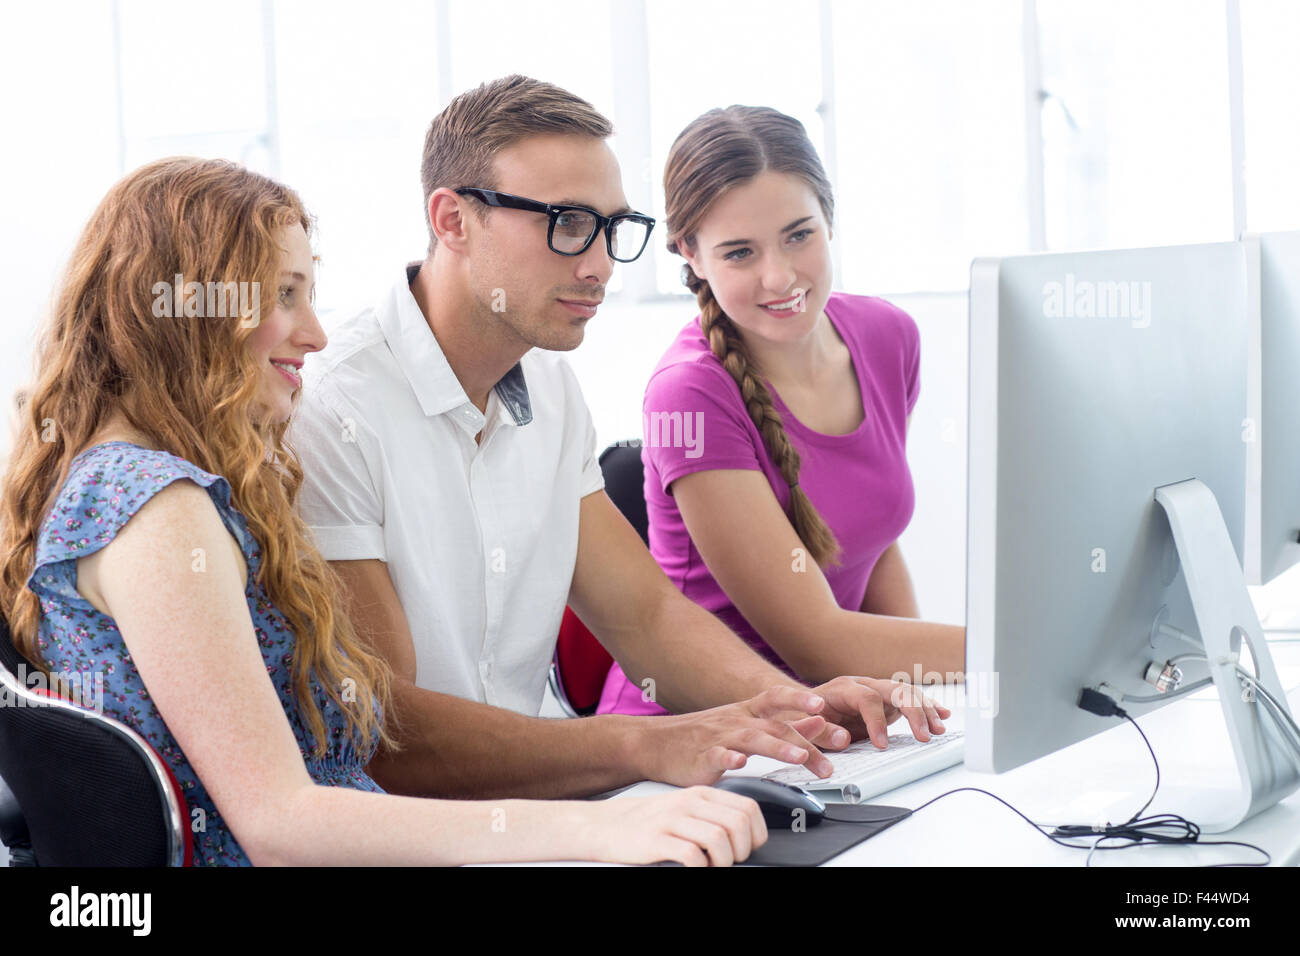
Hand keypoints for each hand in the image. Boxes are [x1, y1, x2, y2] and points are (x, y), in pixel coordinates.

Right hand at [582, 786, 766, 865]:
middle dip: (742, 851)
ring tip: (712, 867)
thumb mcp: (684, 808)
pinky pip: (691, 855)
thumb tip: (747, 836)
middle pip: (737, 825)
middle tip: (730, 861)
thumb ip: (712, 815)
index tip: (750, 848)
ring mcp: (671, 820)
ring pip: (719, 840)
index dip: (756, 834)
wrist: (604, 825)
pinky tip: (693, 869)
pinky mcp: (655, 840)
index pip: (747, 808)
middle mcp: (688, 803)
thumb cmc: (647, 821)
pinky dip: (699, 868)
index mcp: (701, 794)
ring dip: (723, 862)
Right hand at [637, 685, 843, 783]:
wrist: (655, 743)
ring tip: (798, 758)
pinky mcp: (701, 757)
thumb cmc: (702, 736)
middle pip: (775, 724)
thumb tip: (819, 723)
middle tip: (829, 759)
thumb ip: (784, 724)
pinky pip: (716, 755)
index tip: (826, 707)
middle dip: (805, 740)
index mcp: (747, 712)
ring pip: (752, 738)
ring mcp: (719, 737)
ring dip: (777, 747)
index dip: (802, 700)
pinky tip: (738, 763)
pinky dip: (728, 758)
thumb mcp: (746, 724)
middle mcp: (736, 720)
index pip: (779, 699)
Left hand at [799, 676, 950, 750]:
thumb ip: (819, 732)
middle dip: (912, 711)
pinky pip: (911, 701)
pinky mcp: (887, 703)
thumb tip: (842, 738)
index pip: (866, 698)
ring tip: (938, 730)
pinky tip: (943, 714)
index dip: (875, 720)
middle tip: (923, 736)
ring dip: (925, 710)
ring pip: (907, 693)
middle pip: (894, 689)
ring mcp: (878, 692)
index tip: (882, 744)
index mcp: (842, 688)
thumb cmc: (803, 717)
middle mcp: (864, 685)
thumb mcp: (802, 726)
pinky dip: (928, 707)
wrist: (804, 708)